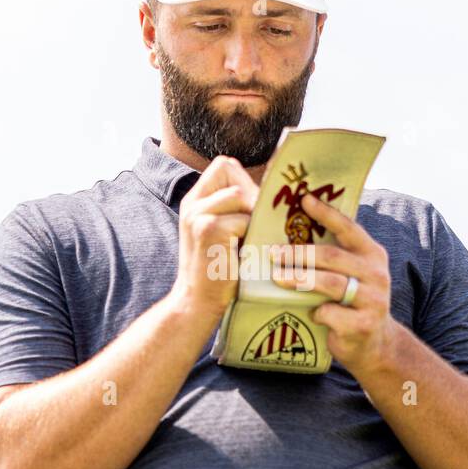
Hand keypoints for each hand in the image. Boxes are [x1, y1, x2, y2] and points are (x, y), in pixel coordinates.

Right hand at [171, 155, 258, 318]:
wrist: (198, 303)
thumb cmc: (219, 271)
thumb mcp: (222, 233)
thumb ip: (236, 210)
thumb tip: (275, 191)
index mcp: (195, 201)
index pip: (223, 165)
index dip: (244, 178)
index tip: (254, 203)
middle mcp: (192, 203)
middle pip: (229, 169)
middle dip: (250, 194)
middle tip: (255, 223)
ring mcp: (198, 214)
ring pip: (240, 194)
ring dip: (252, 216)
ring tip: (252, 239)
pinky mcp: (208, 229)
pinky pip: (244, 219)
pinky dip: (252, 236)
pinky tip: (246, 253)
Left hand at [268, 192, 399, 375]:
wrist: (375, 344)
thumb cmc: (353, 302)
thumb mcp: (352, 274)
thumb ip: (334, 256)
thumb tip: (294, 231)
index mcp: (372, 254)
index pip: (348, 228)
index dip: (326, 213)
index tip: (304, 199)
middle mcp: (376, 273)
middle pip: (332, 256)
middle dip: (298, 253)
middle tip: (273, 252)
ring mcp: (372, 300)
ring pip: (330, 283)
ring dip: (299, 279)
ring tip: (277, 277)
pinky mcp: (363, 324)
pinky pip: (330, 312)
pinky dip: (316, 312)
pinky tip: (312, 314)